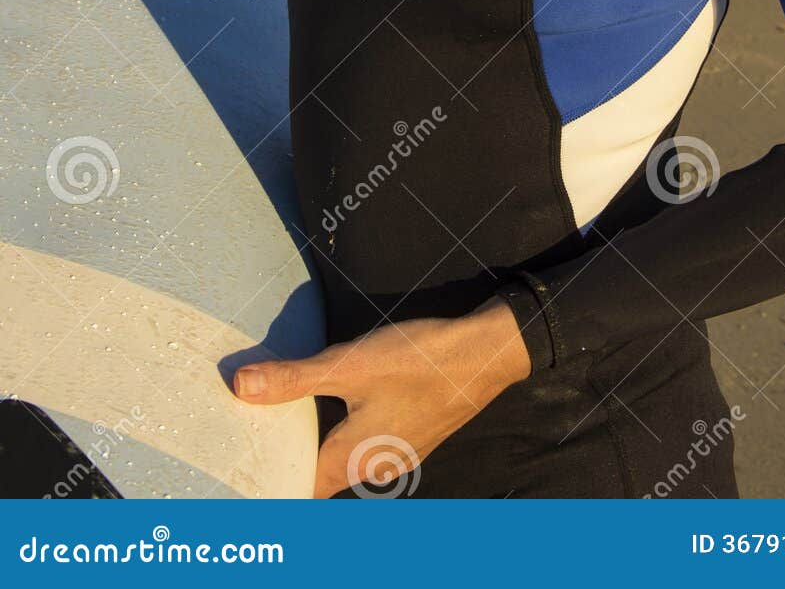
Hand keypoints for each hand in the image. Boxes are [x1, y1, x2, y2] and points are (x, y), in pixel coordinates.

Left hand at [231, 295, 531, 497]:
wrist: (485, 355)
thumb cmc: (419, 362)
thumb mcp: (350, 364)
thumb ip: (294, 379)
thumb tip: (240, 387)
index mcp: (349, 461)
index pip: (294, 490)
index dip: (266, 482)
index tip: (238, 467)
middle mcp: (369, 469)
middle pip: (315, 476)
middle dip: (285, 457)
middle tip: (249, 430)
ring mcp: (392, 455)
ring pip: (339, 459)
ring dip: (313, 442)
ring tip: (279, 415)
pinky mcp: (406, 435)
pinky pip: (360, 444)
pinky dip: (338, 430)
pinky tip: (331, 401)